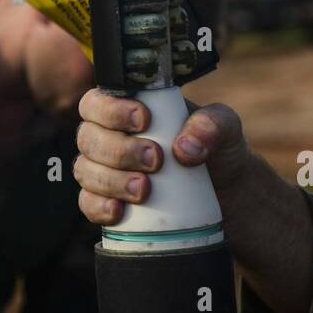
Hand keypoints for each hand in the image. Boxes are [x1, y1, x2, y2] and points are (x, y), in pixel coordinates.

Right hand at [73, 89, 251, 224]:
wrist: (227, 193)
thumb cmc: (215, 149)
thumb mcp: (224, 127)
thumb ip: (211, 124)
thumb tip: (183, 148)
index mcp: (126, 109)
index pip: (97, 102)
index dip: (111, 110)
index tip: (144, 120)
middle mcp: (108, 138)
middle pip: (88, 138)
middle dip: (119, 150)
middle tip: (155, 160)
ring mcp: (104, 172)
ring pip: (85, 171)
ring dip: (111, 180)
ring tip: (145, 190)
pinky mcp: (107, 203)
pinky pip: (87, 204)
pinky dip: (99, 207)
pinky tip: (120, 210)